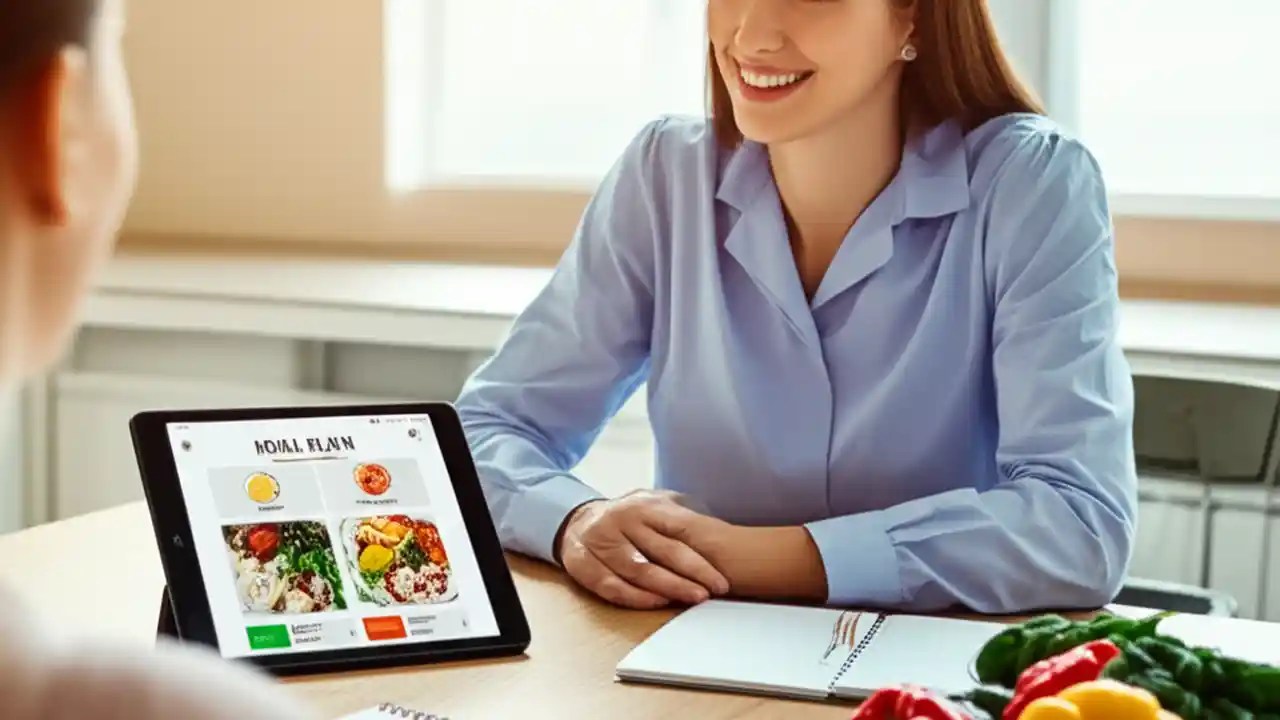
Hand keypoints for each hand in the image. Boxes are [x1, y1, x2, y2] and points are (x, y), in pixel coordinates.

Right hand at [555, 490, 731, 608]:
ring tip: (693, 599)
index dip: (703, 556)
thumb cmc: (630, 519)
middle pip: (662, 551)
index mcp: (645, 505)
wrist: (577, 520)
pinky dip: (635, 597)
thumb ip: (684, 515)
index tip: (723, 577)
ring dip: (669, 587)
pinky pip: (611, 585)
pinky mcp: (582, 562)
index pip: (680, 530)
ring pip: (638, 570)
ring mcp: (600, 541)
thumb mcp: (656, 505)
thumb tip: (721, 535)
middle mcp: (622, 519)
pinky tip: (658, 603)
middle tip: (715, 591)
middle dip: (693, 574)